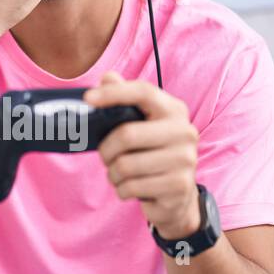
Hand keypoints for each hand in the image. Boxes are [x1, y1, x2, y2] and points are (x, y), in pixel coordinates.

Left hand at [84, 71, 201, 239]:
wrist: (178, 196)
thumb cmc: (152, 154)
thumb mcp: (142, 126)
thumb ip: (125, 101)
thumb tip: (108, 77)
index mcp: (174, 110)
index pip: (143, 92)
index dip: (113, 93)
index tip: (87, 99)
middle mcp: (185, 131)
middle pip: (127, 134)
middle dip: (106, 150)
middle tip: (105, 157)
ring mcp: (185, 159)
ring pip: (126, 165)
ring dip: (113, 174)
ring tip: (119, 175)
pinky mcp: (179, 186)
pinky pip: (132, 187)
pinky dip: (122, 190)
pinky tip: (130, 188)